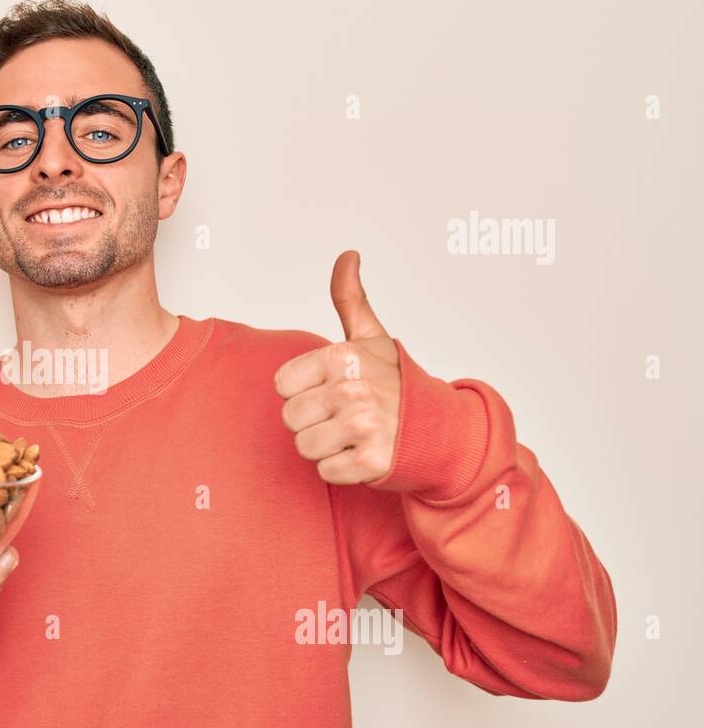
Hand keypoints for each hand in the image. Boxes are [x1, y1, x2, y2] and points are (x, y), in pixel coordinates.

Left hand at [273, 250, 400, 484]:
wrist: (446, 429)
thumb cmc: (399, 384)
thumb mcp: (372, 338)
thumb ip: (350, 299)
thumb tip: (348, 255)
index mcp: (343, 356)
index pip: (282, 386)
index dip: (303, 392)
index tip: (330, 391)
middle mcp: (352, 387)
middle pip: (290, 420)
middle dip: (314, 423)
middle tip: (345, 417)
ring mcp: (363, 425)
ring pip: (305, 448)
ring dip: (327, 448)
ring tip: (355, 435)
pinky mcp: (371, 461)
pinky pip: (327, 473)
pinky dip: (344, 470)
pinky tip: (365, 454)